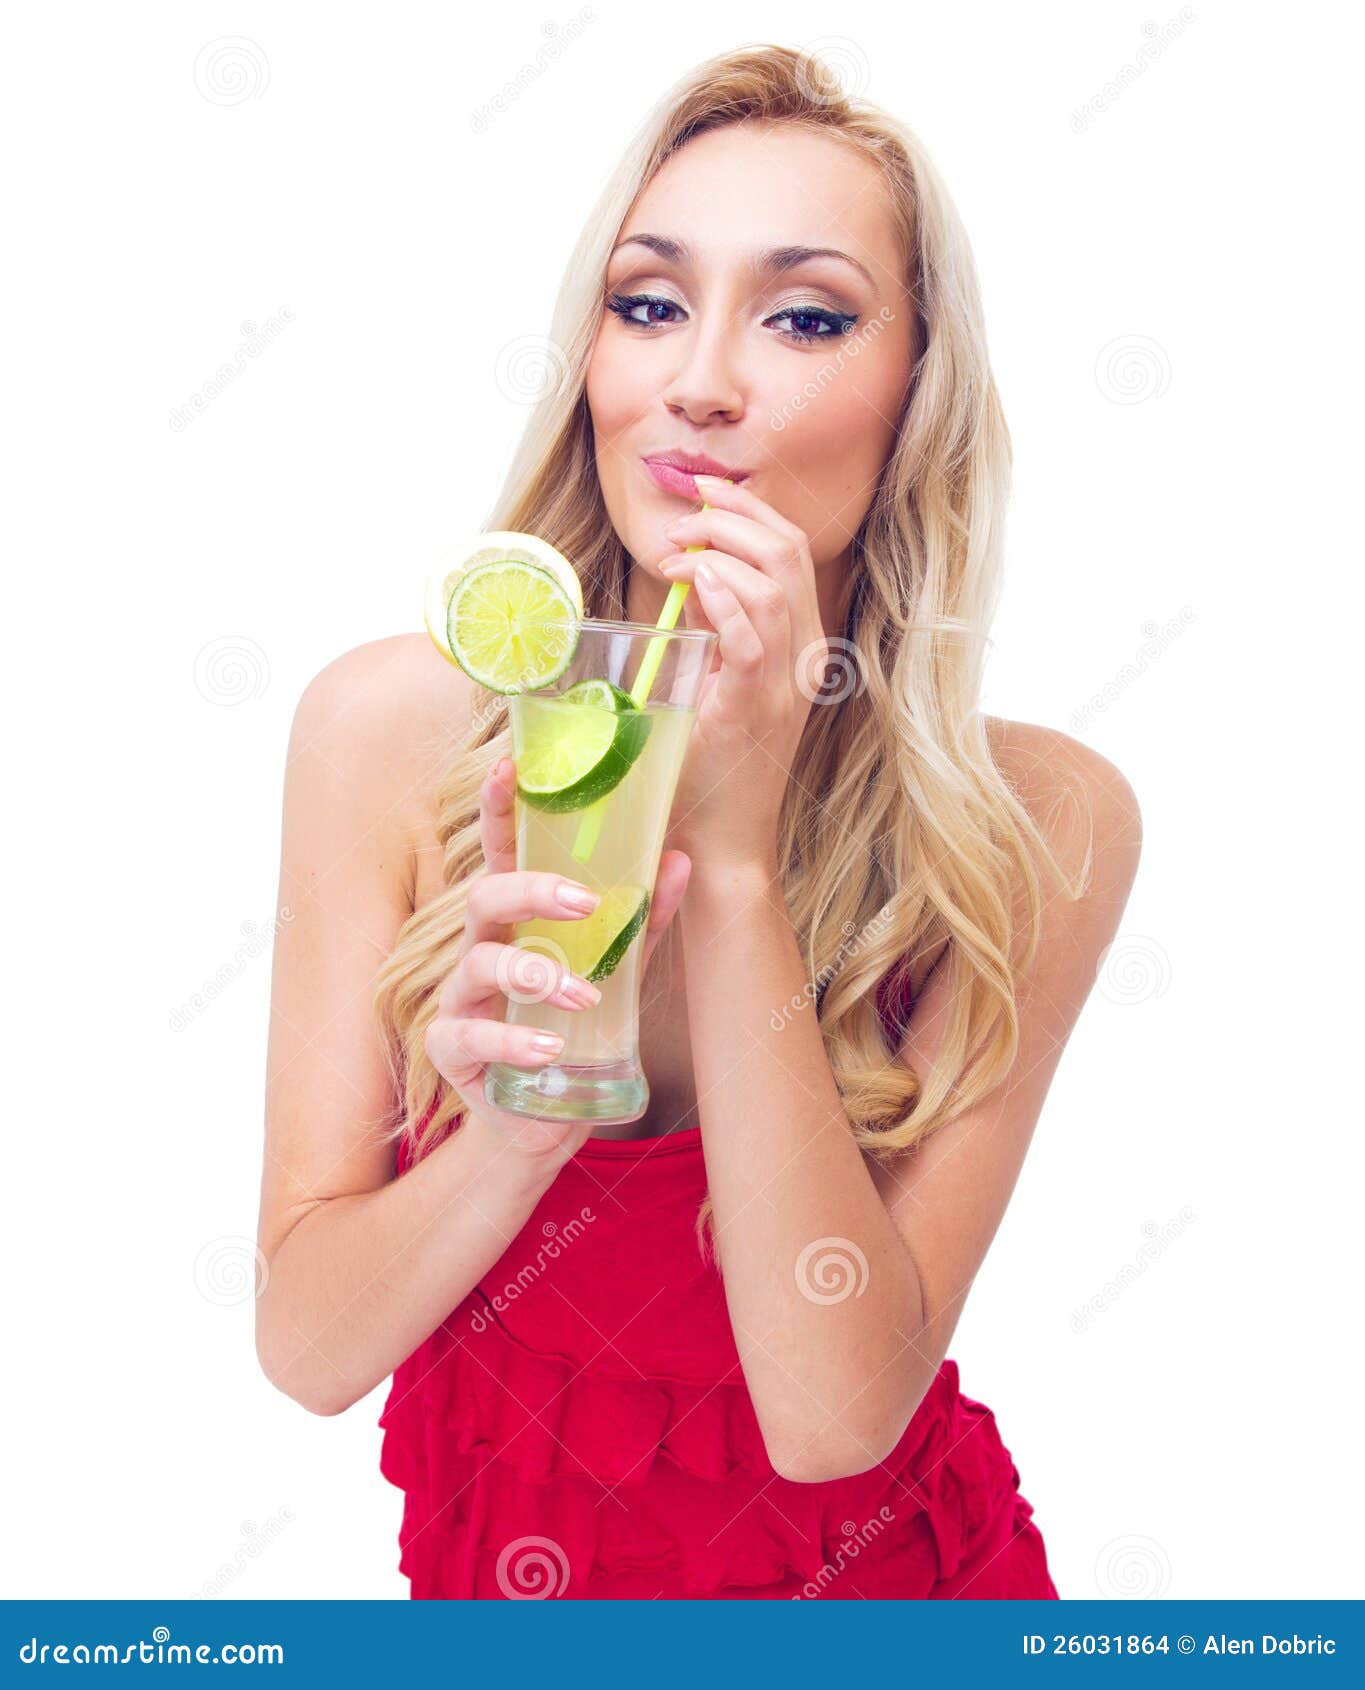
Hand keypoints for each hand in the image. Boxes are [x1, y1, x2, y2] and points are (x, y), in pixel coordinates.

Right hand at [423, 757, 691, 1168]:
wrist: (548, 1120)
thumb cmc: (577, 1033)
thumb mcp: (619, 973)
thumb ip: (641, 923)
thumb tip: (680, 859)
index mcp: (515, 921)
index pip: (501, 853)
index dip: (499, 809)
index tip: (509, 765)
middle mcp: (478, 950)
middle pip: (483, 896)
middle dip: (531, 891)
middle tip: (585, 902)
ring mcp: (459, 999)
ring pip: (479, 964)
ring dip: (535, 973)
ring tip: (583, 994)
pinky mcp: (451, 1050)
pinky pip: (472, 1036)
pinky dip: (513, 1039)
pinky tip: (550, 1045)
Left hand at [657, 475, 827, 872]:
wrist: (722, 840)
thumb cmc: (710, 765)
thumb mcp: (716, 680)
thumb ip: (714, 627)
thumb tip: (693, 575)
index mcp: (800, 645)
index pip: (791, 550)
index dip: (748, 509)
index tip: (701, 493)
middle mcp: (804, 658)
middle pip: (789, 553)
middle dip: (732, 517)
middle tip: (682, 515)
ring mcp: (786, 685)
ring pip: (774, 585)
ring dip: (719, 552)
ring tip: (675, 555)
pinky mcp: (758, 711)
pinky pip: (753, 641)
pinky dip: (725, 602)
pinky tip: (696, 585)